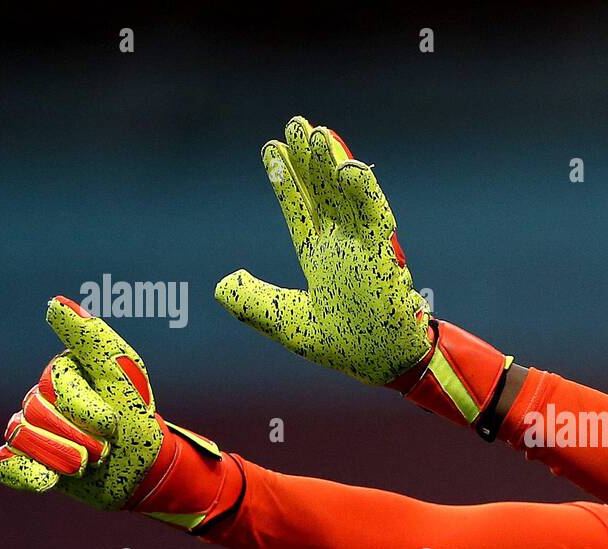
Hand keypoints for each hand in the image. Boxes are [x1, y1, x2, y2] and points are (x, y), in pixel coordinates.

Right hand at [0, 296, 163, 509]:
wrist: (143, 469)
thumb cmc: (135, 416)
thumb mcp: (122, 375)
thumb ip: (92, 339)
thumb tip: (55, 303)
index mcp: (61, 372)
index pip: (55, 383)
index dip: (86, 409)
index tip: (112, 423)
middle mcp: (40, 397)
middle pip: (38, 412)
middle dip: (82, 436)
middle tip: (108, 443)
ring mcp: (30, 430)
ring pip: (23, 439)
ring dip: (66, 457)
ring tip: (91, 460)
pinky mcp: (26, 464)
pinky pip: (8, 467)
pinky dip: (27, 476)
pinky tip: (48, 480)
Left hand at [214, 116, 432, 385]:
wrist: (386, 366)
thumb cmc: (347, 348)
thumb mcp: (289, 324)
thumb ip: (255, 304)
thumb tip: (221, 284)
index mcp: (322, 260)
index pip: (300, 211)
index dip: (286, 181)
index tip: (272, 147)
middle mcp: (344, 247)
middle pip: (323, 193)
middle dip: (309, 161)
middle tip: (295, 124)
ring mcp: (365, 248)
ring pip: (347, 197)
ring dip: (333, 165)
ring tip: (317, 134)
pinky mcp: (385, 257)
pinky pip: (375, 218)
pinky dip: (364, 194)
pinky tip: (347, 168)